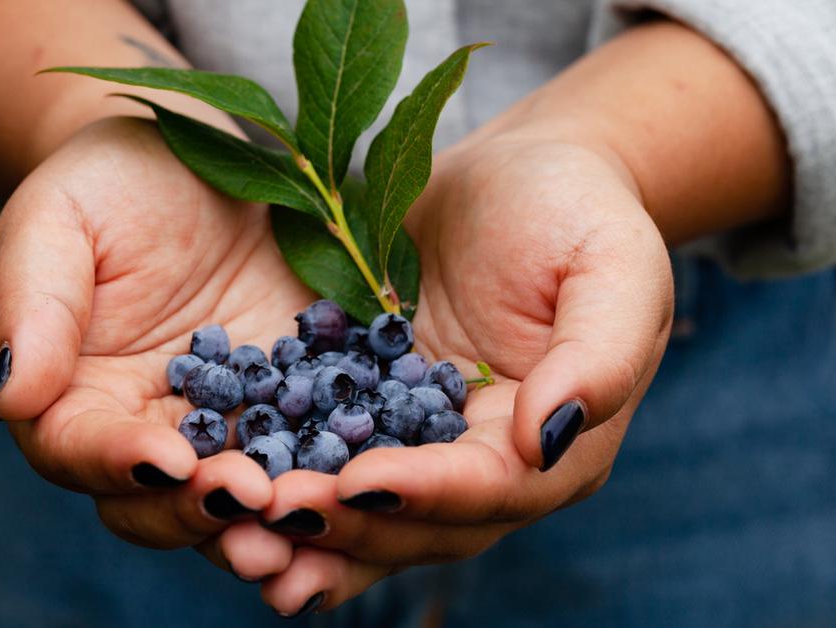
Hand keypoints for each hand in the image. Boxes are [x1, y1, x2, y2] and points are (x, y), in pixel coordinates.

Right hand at [0, 116, 306, 577]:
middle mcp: (150, 429)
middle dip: (203, 510)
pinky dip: (334, 480)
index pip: (79, 450)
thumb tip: (9, 397)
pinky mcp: (297, 405)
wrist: (202, 157)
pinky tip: (368, 487)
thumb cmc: (110, 179)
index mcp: (76, 396)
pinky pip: (314, 455)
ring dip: (270, 523)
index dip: (117, 463)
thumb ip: (33, 304)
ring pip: (238, 499)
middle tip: (251, 500)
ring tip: (308, 522)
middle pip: (160, 500)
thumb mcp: (59, 219)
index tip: (165, 460)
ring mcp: (230, 426)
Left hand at [253, 134, 673, 613]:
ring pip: (369, 512)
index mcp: (558, 444)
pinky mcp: (373, 413)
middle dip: (349, 525)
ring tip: (240, 533)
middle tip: (274, 514)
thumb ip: (599, 357)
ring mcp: (426, 444)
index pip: (491, 487)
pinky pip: (327, 459)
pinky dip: (285, 483)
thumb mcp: (612, 267)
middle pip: (421, 521)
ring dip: (307, 530)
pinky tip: (223, 495)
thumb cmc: (579, 211)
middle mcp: (491, 464)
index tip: (358, 482)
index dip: (426, 492)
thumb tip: (548, 439)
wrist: (523, 174)